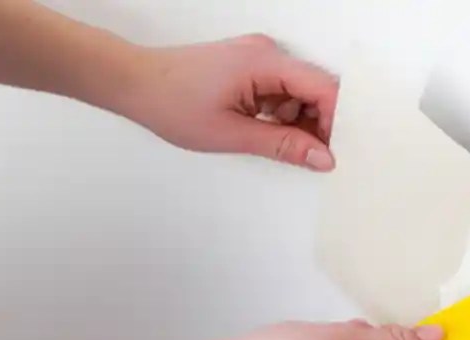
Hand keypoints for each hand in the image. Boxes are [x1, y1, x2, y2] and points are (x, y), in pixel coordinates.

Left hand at [121, 34, 339, 170]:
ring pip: (300, 92)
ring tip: (279, 144)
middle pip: (316, 89)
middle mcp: (266, 52)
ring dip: (300, 121)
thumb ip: (284, 145)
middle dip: (320, 124)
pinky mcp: (250, 66)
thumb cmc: (171, 102)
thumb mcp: (233, 134)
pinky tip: (266, 130)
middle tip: (312, 156)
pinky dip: (283, 113)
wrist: (133, 83)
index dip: (336, 121)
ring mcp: (258, 57)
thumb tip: (323, 158)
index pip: (324, 87)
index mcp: (265, 62)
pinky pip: (282, 89)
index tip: (334, 151)